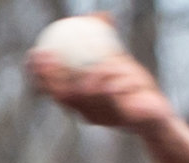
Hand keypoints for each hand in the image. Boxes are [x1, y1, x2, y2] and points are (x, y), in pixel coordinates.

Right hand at [26, 43, 174, 131]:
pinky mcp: (124, 120)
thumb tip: (98, 15)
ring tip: (95, 63)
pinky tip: (117, 68)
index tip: (32, 55)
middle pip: (63, 96)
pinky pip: (116, 101)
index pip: (52, 90)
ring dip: (90, 78)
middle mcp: (87, 112)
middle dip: (51, 77)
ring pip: (88, 99)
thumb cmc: (132, 86)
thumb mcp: (118, 60)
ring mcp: (103, 118)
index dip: (39, 75)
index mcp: (80, 101)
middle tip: (50, 56)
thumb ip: (107, 40)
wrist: (156, 112)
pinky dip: (115, 83)